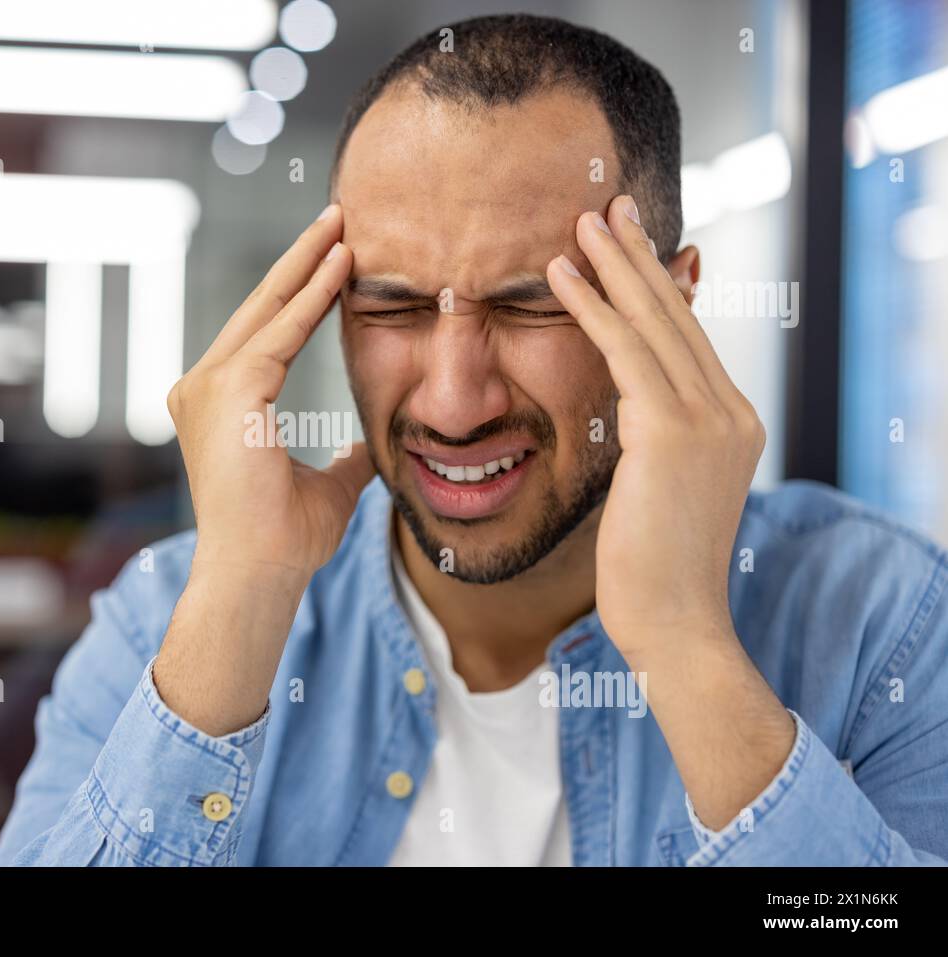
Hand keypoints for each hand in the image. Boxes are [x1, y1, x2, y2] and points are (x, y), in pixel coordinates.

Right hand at [166, 203, 374, 581]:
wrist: (259, 574)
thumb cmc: (285, 540)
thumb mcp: (327, 486)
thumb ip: (345, 456)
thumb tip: (371, 444)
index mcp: (220, 407)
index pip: (266, 334)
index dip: (300, 294)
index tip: (335, 258)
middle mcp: (202, 389)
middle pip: (259, 309)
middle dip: (300, 262)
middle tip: (336, 217)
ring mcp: (206, 388)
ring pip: (265, 310)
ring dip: (306, 265)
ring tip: (342, 225)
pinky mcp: (226, 392)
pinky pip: (278, 333)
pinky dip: (310, 298)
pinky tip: (341, 267)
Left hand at [546, 195, 765, 655]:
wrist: (674, 625)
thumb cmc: (652, 572)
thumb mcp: (661, 493)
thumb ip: (657, 444)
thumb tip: (632, 414)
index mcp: (733, 424)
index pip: (688, 339)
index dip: (658, 287)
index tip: (631, 246)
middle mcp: (730, 412)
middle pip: (678, 315)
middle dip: (640, 256)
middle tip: (612, 205)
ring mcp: (708, 420)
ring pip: (653, 321)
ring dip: (613, 265)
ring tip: (581, 222)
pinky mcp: (671, 433)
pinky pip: (623, 351)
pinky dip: (590, 307)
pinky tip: (558, 275)